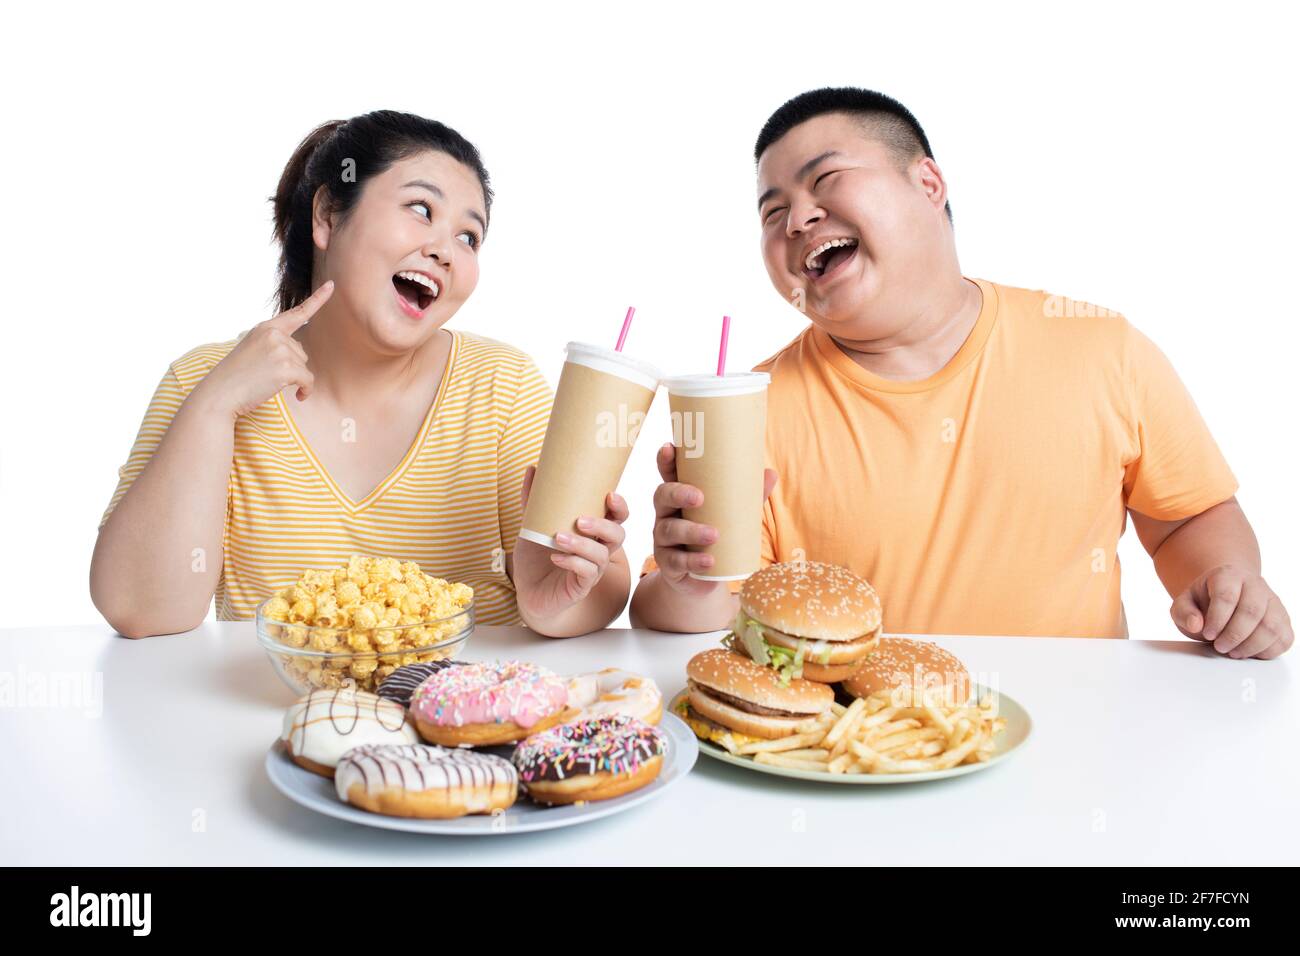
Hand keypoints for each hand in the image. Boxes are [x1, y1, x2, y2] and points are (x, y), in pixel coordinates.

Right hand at [191, 280, 333, 419]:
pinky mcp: (287, 368)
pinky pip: (308, 380)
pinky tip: (297, 396)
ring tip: (268, 382)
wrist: (219, 393)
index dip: (318, 299)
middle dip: (290, 366)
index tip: (331, 285)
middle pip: (301, 352)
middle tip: (265, 374)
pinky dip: (306, 390)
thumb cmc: (235, 376)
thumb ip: (275, 344)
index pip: (297, 312)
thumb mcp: (252, 349)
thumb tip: (300, 351)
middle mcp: (274, 334)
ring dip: (294, 379)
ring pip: (304, 367)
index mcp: (266, 328)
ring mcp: (281, 350)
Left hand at [511, 465, 628, 621]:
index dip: (620, 506)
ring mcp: (592, 570)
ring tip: (558, 537)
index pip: (617, 517)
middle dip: (603, 525)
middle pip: (618, 535)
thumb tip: (533, 469)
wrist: (527, 592)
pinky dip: (572, 562)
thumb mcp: (532, 526)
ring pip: (602, 555)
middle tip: (580, 520)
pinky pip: (587, 574)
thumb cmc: (536, 557)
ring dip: (582, 544)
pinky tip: (555, 557)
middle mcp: (598, 550)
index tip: (609, 495)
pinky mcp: (581, 587)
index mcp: (593, 533)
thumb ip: (533, 500)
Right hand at [650, 442, 777, 595]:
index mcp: (679, 497)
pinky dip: (693, 561)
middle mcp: (666, 514)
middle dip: (678, 494)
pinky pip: (677, 561)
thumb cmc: (715, 536)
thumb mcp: (730, 515)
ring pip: (669, 530)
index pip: (668, 474)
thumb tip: (770, 473)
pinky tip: (709, 560)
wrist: (703, 578)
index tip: (669, 447)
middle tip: (699, 496)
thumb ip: (747, 497)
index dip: (665, 461)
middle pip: (662, 497)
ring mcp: (663, 540)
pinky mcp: (668, 565)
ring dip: (691, 531)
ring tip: (714, 534)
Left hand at [1170, 565, 1292, 658]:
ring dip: (1251, 646)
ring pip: (1271, 626)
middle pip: (1252, 611)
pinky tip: (1248, 651)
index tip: (1208, 634)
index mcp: (1228, 575)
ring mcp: (1273, 602)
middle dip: (1234, 635)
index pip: (1227, 596)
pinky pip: (1283, 639)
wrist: (1226, 595)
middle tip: (1220, 647)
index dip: (1217, 619)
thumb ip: (1184, 612)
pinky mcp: (1284, 620)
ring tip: (1233, 652)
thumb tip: (1196, 625)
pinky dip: (1266, 651)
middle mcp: (1255, 585)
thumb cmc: (1205, 600)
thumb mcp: (1185, 603)